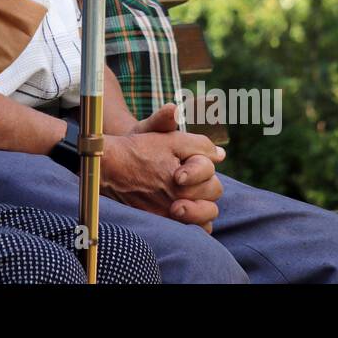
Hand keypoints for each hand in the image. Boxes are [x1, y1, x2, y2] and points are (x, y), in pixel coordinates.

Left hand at [102, 104, 225, 232]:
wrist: (124, 164)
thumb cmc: (139, 144)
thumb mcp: (148, 130)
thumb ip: (162, 119)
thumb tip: (174, 110)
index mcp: (195, 157)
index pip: (207, 165)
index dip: (196, 171)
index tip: (178, 176)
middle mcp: (200, 179)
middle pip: (213, 189)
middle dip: (197, 192)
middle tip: (176, 198)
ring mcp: (194, 199)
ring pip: (210, 211)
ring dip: (197, 214)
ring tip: (175, 211)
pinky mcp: (186, 217)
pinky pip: (199, 227)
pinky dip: (192, 228)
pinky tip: (177, 226)